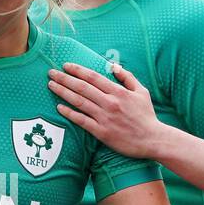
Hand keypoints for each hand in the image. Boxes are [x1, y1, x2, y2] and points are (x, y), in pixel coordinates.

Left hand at [48, 61, 164, 159]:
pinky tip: (59, 107)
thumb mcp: (141, 92)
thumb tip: (113, 66)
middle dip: (65, 78)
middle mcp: (110, 103)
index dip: (78, 70)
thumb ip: (127, 77)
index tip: (66, 65)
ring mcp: (104, 118)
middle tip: (51, 72)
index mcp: (118, 92)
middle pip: (82, 87)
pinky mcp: (102, 132)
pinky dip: (70, 113)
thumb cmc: (146, 116)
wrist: (153, 139)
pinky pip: (82, 121)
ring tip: (51, 86)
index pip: (93, 77)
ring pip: (79, 102)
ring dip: (63, 92)